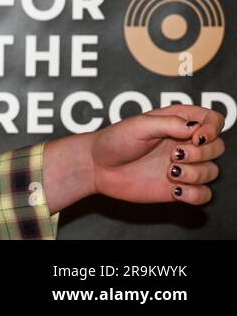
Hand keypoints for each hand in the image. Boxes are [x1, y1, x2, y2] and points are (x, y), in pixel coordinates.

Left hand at [90, 104, 224, 204]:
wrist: (97, 167)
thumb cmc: (114, 140)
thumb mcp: (138, 125)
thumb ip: (168, 123)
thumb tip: (195, 128)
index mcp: (178, 122)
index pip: (214, 120)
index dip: (213, 128)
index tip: (196, 137)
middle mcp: (185, 143)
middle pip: (218, 147)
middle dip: (202, 152)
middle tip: (175, 154)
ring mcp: (184, 166)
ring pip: (212, 171)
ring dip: (195, 173)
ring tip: (169, 171)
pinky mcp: (179, 187)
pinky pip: (204, 195)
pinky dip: (194, 194)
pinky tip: (174, 190)